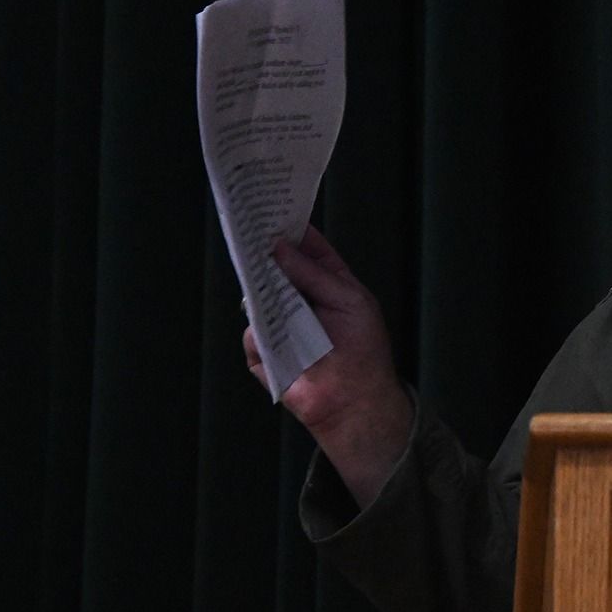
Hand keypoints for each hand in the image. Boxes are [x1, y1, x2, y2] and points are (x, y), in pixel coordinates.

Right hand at [243, 224, 411, 507]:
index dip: (291, 230)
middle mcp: (301, 300)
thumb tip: (278, 247)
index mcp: (327, 283)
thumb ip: (314, 274)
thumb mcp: (348, 301)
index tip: (274, 211)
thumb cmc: (362, 348)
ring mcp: (280, 325)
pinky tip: (280, 344)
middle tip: (249, 236)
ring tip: (260, 284)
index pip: (306, 249)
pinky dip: (262, 337)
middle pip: (275, 270)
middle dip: (263, 255)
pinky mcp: (265, 352)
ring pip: (256, 300)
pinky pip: (252, 336)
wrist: (355, 400)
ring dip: (258, 294)